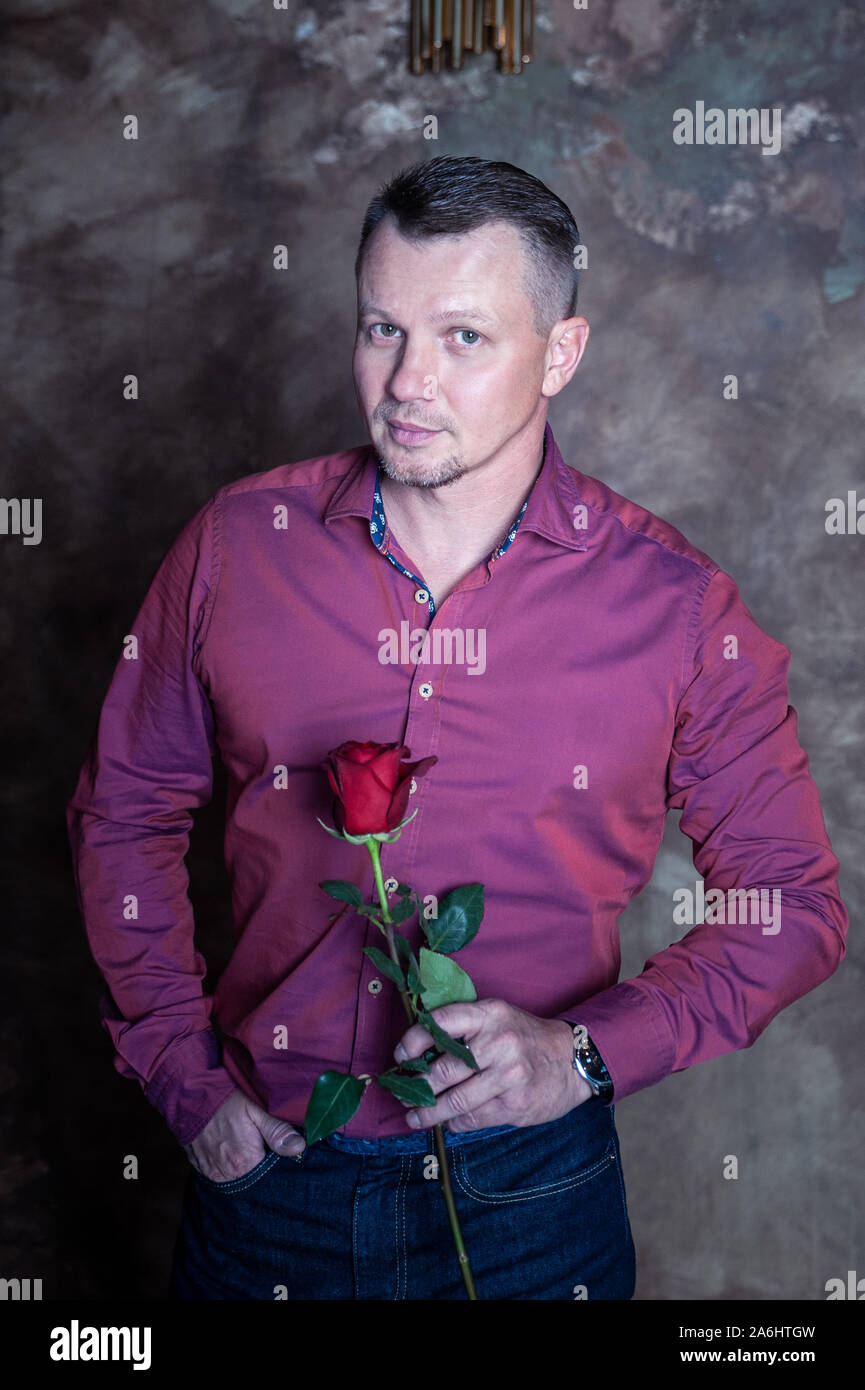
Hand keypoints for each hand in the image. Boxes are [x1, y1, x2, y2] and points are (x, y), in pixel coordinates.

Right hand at [183, 1087, 305, 1181]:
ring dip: (240, 1164)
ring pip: (233, 1176)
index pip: (269, 1174)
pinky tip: (227, 1144)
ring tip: (241, 1141)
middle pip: (251, 1177)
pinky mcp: (198, 1165)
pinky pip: (216, 1171)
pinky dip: (224, 1162)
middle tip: (258, 1139)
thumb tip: (299, 1148)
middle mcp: (226, 1173)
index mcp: (245, 1162)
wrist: (189, 1092)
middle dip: (258, 1162)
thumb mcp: (256, 1108)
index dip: (274, 1159)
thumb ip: (278, 1130)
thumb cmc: (225, 1098)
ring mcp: (210, 1171)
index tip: (273, 1144)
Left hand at [393, 999, 593, 1132]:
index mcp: (489, 1015)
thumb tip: (419, 1052)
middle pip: (444, 1069)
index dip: (414, 1040)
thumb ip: (464, 1028)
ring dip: (429, 1112)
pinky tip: (449, 1121)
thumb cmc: (524, 1038)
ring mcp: (509, 1076)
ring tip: (414, 1117)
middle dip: (418, 1087)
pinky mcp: (515, 1105)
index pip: (442, 1023)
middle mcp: (499, 1042)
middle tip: (403, 1095)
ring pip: (456, 1101)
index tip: (401, 1056)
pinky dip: (455, 1122)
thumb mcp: (497, 1018)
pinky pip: (473, 1119)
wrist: (572, 1060)